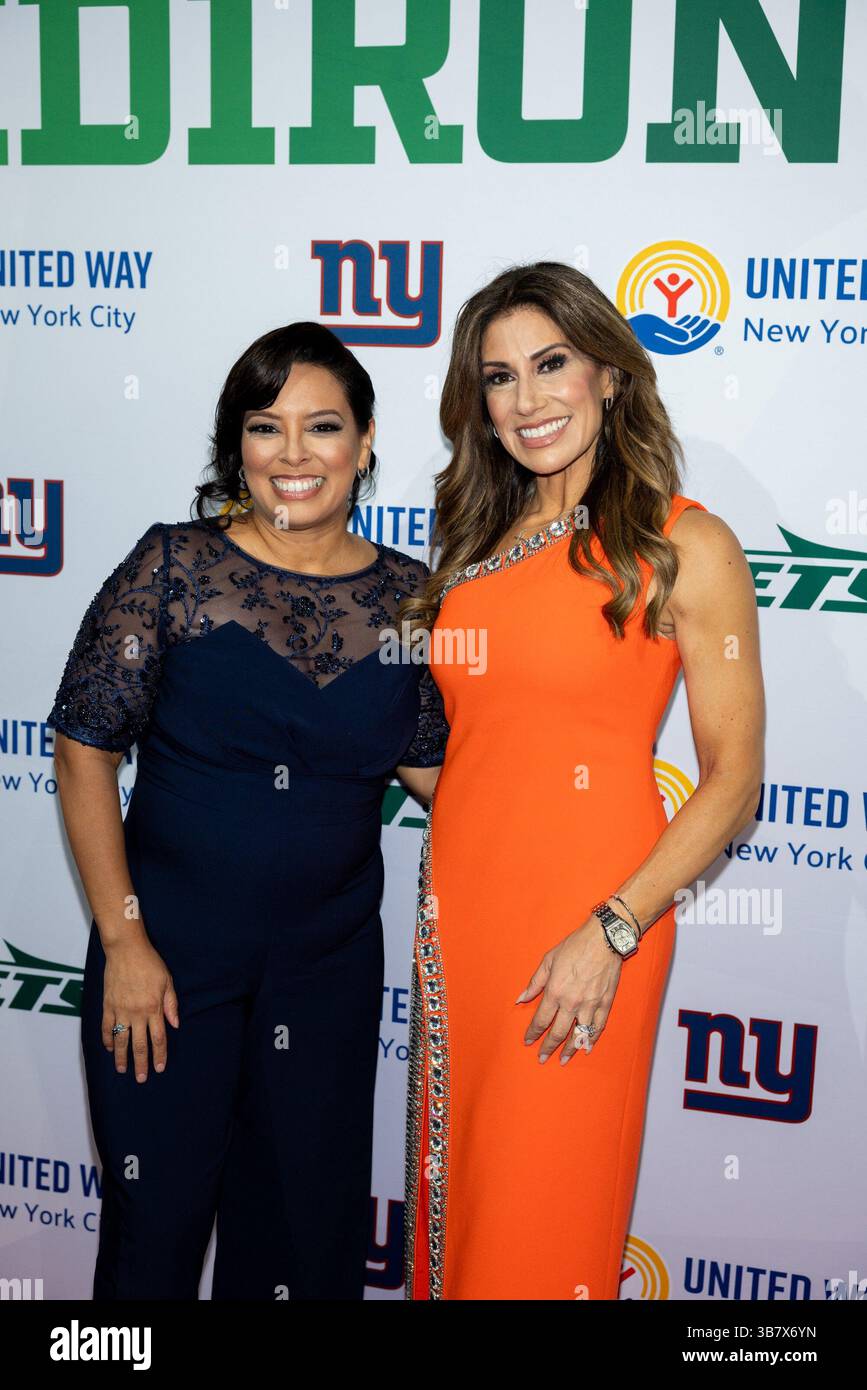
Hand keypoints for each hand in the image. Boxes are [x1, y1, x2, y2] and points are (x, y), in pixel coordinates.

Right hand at [101, 935, 179, 1081]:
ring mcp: (120, 1010)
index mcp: (154, 1008)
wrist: (126, 949)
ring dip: (121, 1057)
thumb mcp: (167, 981)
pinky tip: (109, 1048)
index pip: (158, 1038)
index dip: (159, 1055)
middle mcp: (137, 1012)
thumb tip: (175, 1025)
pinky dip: (107, 1039)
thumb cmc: (150, 963)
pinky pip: (106, 1027)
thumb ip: (171, 1004)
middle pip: (139, 1044)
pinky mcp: (107, 1005)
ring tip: (122, 1070)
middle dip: (141, 1063)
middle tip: (141, 1078)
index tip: (159, 1068)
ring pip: (121, 1039)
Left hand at [516, 915, 621, 1063]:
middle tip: (542, 1057)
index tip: (528, 1041)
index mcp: (555, 991)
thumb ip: (535, 983)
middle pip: (558, 1032)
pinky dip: (591, 1040)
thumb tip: (521, 998)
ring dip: (569, 1050)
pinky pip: (597, 1028)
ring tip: (563, 1060)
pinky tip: (587, 1048)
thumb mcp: (548, 960)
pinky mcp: (605, 1004)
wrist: (603, 940)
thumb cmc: (575, 946)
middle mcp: (571, 1003)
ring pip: (578, 1035)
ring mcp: (590, 1005)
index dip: (533, 1032)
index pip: (541, 1020)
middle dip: (548, 1047)